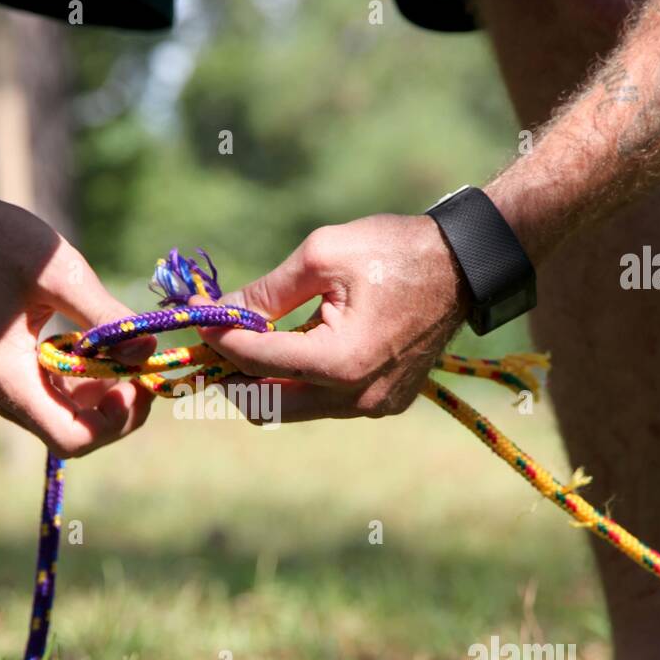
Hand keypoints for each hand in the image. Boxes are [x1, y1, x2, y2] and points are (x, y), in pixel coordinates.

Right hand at [0, 192, 154, 456]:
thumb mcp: (61, 274)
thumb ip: (105, 316)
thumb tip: (149, 349)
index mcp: (6, 378)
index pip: (70, 438)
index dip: (114, 422)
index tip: (141, 383)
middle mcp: (0, 393)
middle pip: (72, 432)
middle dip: (116, 408)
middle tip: (146, 368)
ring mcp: (2, 384)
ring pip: (66, 414)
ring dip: (103, 392)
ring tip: (130, 351)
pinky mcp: (10, 369)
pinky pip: (55, 392)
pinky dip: (85, 377)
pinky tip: (101, 343)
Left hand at [199, 214, 467, 421]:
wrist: (463, 266)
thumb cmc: (392, 251)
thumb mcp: (321, 255)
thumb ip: (266, 292)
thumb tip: (219, 311)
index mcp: (339, 362)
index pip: (256, 360)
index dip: (218, 338)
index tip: (196, 316)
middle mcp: (355, 397)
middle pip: (265, 404)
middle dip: (231, 373)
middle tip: (213, 342)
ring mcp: (372, 407)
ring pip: (293, 408)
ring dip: (265, 378)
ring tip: (251, 340)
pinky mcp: (383, 405)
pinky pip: (323, 403)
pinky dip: (299, 380)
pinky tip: (297, 345)